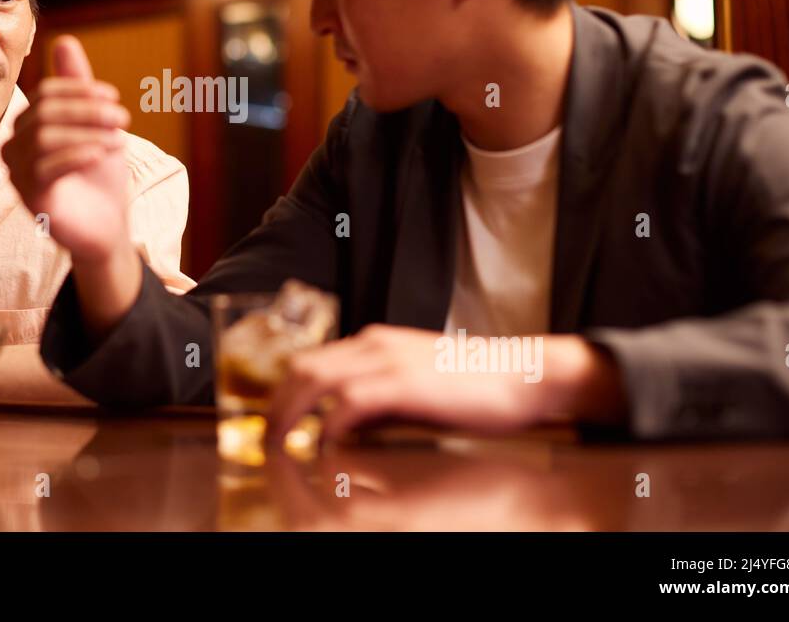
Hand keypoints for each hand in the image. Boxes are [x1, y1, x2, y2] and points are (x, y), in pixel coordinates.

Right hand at [3, 35, 131, 261]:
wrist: (107, 225)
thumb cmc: (97, 174)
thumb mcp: (94, 124)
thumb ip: (78, 86)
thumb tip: (65, 40)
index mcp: (28, 127)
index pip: (44, 95)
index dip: (78, 90)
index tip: (113, 96)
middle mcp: (15, 149)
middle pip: (44, 114)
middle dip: (87, 110)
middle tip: (123, 116)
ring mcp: (19, 176)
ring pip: (43, 139)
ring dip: (86, 133)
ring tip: (119, 139)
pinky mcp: (31, 199)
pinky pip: (45, 169)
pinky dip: (76, 156)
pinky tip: (101, 154)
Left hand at [267, 326, 624, 441]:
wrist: (525, 375)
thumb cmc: (475, 385)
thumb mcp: (416, 384)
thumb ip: (379, 397)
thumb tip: (343, 426)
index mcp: (374, 342)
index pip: (311, 360)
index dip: (283, 391)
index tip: (270, 420)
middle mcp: (373, 344)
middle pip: (301, 367)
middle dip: (275, 404)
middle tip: (264, 438)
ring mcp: (387, 360)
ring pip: (314, 379)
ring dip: (290, 414)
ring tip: (279, 444)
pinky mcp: (403, 382)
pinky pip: (347, 402)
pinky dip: (327, 424)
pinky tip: (322, 445)